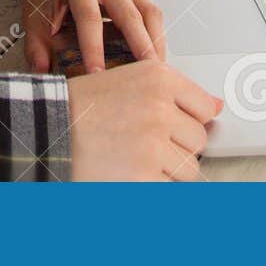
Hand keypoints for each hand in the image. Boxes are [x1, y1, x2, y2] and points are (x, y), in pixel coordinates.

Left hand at [21, 0, 165, 72]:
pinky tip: (154, 53)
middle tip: (146, 73)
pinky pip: (148, 10)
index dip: (94, 48)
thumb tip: (44, 73)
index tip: (98, 74)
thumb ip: (36, 47)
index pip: (89, 16)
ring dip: (154, 40)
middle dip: (140, 44)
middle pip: (128, 12)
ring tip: (156, 68)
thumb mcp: (32, 16)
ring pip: (146, 10)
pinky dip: (153, 33)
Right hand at [67, 59, 222, 180]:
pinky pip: (169, 187)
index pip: (205, 107)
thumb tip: (217, 106)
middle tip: (146, 145)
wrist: (47, 129)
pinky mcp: (145, 174)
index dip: (189, 121)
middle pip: (198, 139)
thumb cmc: (82, 106)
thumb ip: (175, 93)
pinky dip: (153, 186)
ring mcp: (154, 143)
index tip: (176, 126)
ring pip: (189, 167)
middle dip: (177, 147)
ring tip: (138, 159)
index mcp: (158, 77)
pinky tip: (130, 172)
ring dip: (168, 169)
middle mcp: (160, 107)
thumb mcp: (130, 81)